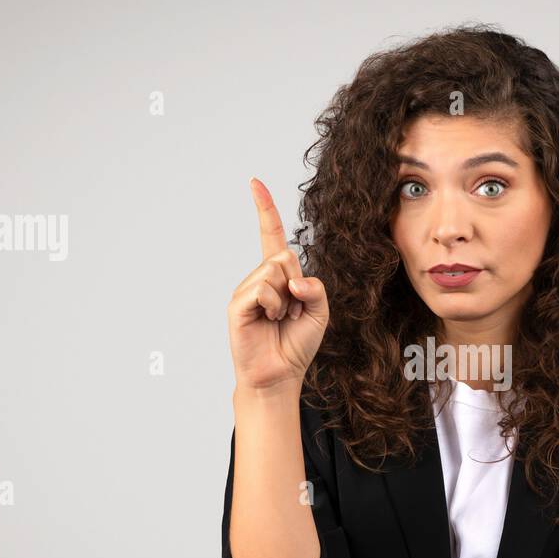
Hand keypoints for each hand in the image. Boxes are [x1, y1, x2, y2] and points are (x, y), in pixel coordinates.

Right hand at [227, 177, 329, 392]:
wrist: (280, 374)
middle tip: (292, 310)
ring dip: (287, 299)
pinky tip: (269, 321)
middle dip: (297, 283)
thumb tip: (295, 278)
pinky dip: (274, 305)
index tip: (255, 183)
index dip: (265, 209)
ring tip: (280, 319)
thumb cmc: (296, 344)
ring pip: (275, 270)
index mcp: (278, 276)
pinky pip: (263, 289)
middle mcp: (259, 279)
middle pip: (284, 255)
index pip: (271, 236)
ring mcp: (246, 290)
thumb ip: (316, 287)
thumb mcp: (320, 311)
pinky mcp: (238, 304)